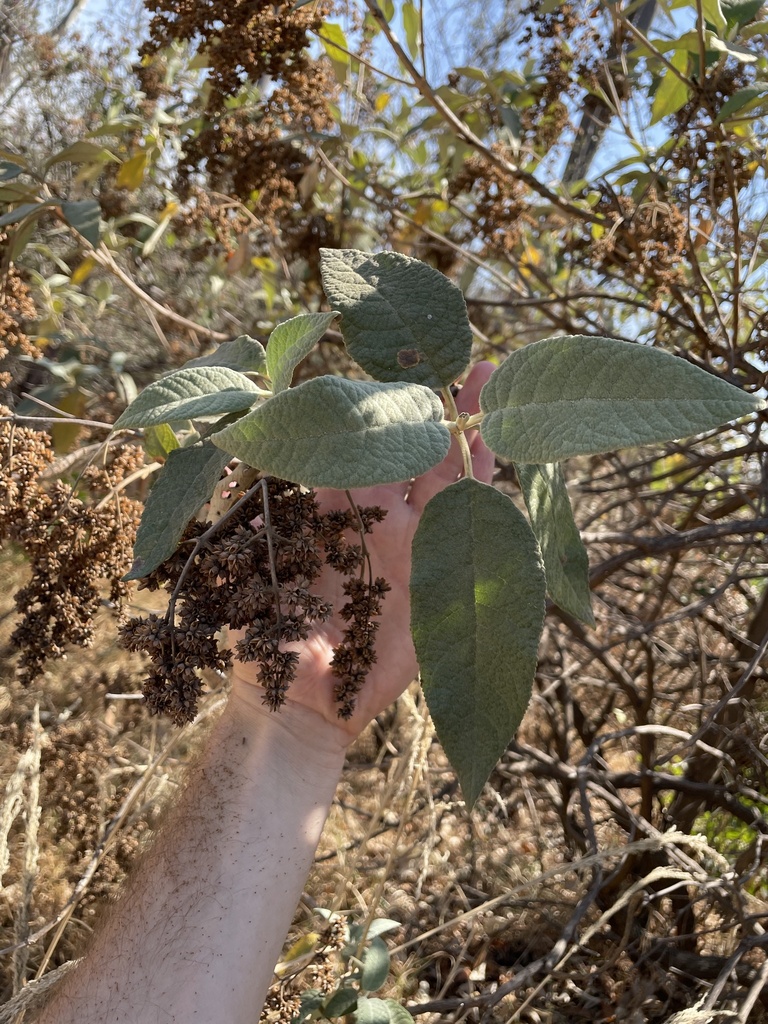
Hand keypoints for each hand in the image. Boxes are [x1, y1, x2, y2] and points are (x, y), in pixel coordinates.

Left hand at [229, 362, 495, 746]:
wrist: (301, 705)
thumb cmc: (266, 641)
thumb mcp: (248, 570)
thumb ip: (258, 516)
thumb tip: (236, 446)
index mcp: (331, 511)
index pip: (359, 444)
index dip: (377, 407)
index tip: (388, 364)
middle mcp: (376, 518)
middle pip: (410, 449)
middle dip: (432, 405)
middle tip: (455, 357)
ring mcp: (412, 542)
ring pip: (444, 474)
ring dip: (464, 430)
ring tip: (485, 380)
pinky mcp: (438, 572)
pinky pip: (465, 524)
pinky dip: (482, 485)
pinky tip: (496, 446)